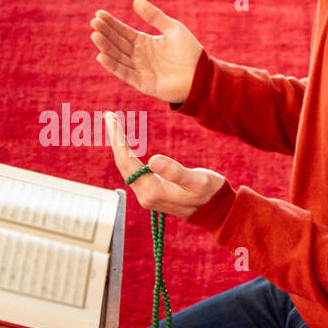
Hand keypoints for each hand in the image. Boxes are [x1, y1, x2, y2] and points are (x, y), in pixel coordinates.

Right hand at [90, 0, 202, 104]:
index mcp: (145, 43)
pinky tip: (101, 56)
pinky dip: (113, 66)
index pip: (123, 32)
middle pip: (118, 43)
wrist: (201, 75)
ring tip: (95, 36)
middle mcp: (139, 56)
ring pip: (118, 57)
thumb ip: (154, 16)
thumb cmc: (189, 52)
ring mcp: (140, 70)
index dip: (111, 23)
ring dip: (106, 47)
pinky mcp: (143, 84)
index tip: (99, 14)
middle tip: (94, 22)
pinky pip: (125, 74)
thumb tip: (136, 0)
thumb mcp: (172, 28)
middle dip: (105, 33)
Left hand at [104, 113, 224, 218]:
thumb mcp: (197, 181)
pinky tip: (126, 144)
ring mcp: (148, 195)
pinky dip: (128, 155)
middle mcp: (146, 196)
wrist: (218, 211)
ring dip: (120, 147)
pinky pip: (134, 171)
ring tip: (115, 125)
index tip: (111, 119)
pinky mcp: (152, 192)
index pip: (127, 163)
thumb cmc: (210, 194)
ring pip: (127, 168)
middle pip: (123, 164)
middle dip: (116, 140)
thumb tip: (153, 160)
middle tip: (109, 116)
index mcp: (153, 191)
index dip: (118, 141)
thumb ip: (175, 172)